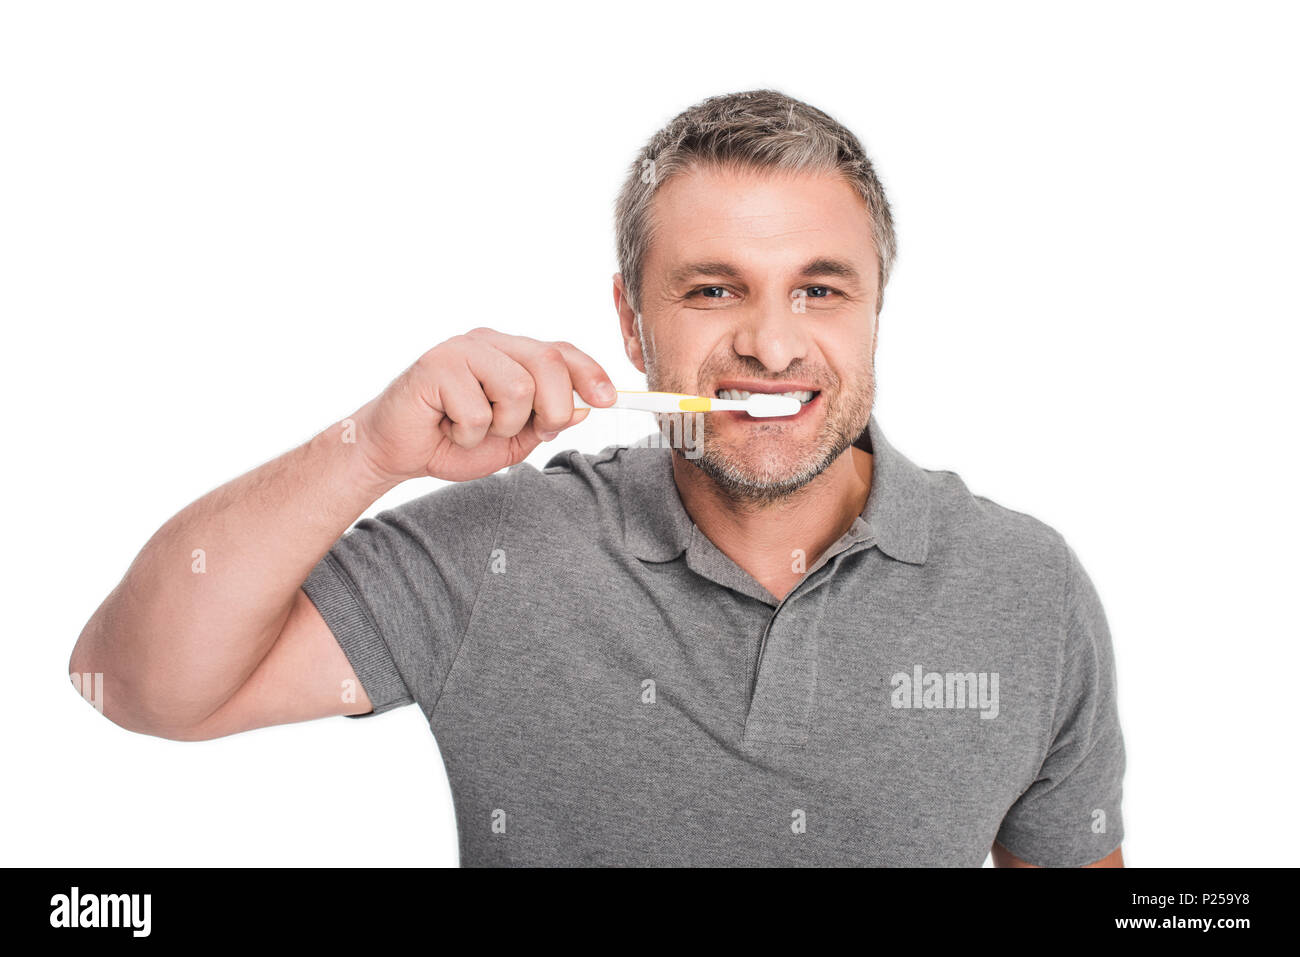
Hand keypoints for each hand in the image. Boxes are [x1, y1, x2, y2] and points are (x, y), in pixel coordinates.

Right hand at [352, 327, 615, 483]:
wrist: (396, 451)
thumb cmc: (452, 440)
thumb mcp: (512, 439)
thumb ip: (545, 423)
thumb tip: (582, 409)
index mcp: (511, 353)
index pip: (561, 352)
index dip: (590, 373)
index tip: (609, 399)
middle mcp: (489, 343)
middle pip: (548, 363)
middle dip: (552, 408)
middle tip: (533, 430)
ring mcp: (461, 350)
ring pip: (517, 387)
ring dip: (501, 425)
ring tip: (473, 428)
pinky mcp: (434, 367)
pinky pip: (476, 411)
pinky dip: (467, 435)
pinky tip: (447, 427)